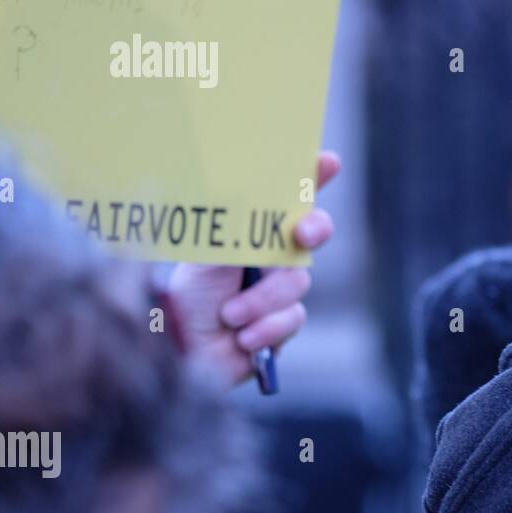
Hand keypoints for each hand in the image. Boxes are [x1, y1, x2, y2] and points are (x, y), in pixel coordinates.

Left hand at [167, 151, 339, 385]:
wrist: (181, 351)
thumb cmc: (187, 300)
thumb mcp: (208, 256)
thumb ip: (233, 228)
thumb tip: (242, 189)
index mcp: (250, 233)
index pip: (287, 198)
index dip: (313, 177)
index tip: (330, 161)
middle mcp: (271, 257)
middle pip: (314, 231)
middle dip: (314, 228)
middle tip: (302, 232)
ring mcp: (281, 290)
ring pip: (297, 283)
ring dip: (261, 301)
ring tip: (229, 315)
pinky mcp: (285, 323)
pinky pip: (293, 318)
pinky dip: (265, 328)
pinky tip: (242, 338)